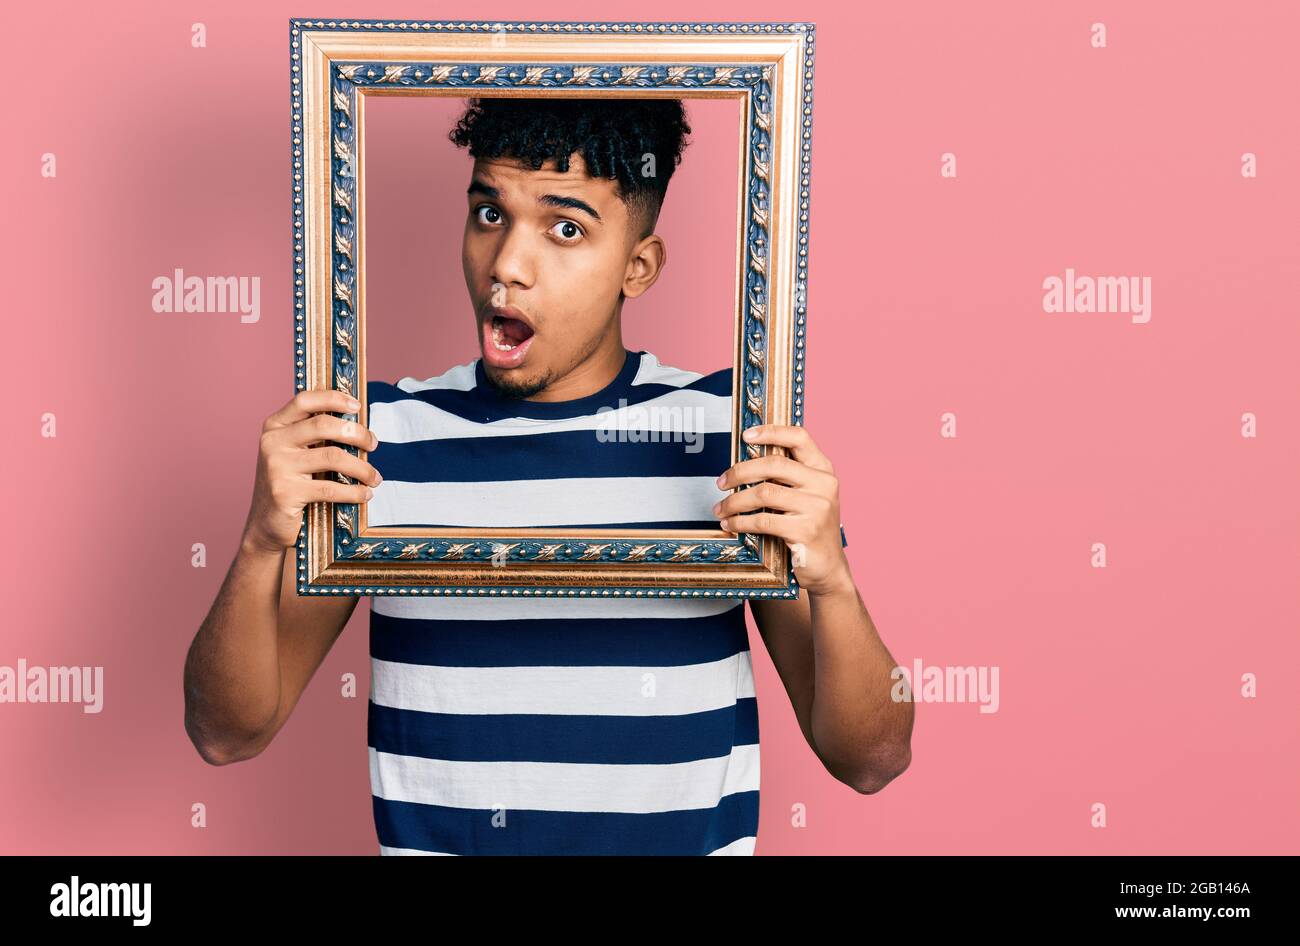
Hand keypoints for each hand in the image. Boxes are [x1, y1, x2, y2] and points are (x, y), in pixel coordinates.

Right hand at [242, 389, 382, 553]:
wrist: (266, 525)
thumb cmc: (290, 485)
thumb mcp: (295, 454)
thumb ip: (315, 437)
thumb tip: (358, 426)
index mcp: (275, 427)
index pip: (305, 400)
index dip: (333, 398)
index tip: (357, 406)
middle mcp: (272, 443)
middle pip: (324, 425)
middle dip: (356, 433)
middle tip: (373, 444)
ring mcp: (277, 467)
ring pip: (333, 457)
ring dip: (362, 468)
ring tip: (375, 478)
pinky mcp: (285, 493)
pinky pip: (330, 488)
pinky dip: (354, 492)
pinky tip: (365, 494)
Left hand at [713, 424, 852, 596]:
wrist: (828, 568)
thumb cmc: (809, 528)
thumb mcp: (807, 497)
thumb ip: (788, 478)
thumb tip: (746, 462)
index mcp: (823, 469)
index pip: (799, 437)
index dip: (771, 432)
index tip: (746, 435)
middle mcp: (824, 484)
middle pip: (774, 464)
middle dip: (740, 472)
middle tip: (721, 482)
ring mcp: (817, 507)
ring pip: (764, 493)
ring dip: (735, 501)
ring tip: (720, 508)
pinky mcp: (806, 530)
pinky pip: (763, 520)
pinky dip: (740, 521)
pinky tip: (730, 524)